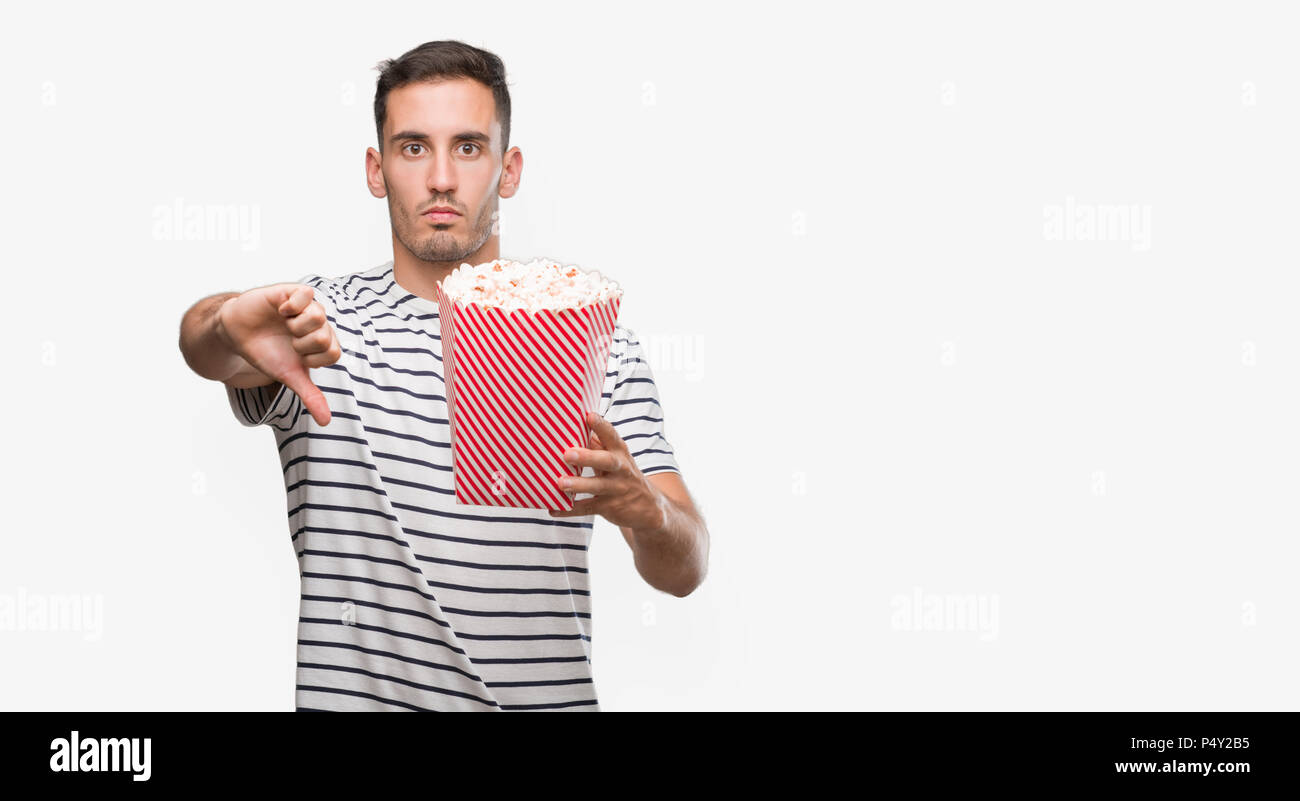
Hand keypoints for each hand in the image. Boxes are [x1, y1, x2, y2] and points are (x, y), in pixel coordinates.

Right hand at [216, 284, 340, 425]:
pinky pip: (306, 294)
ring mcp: (307, 307)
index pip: (334, 353)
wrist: (237, 333)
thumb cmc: (266, 352)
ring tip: (284, 325)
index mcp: (322, 343)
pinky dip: (291, 306)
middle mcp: (319, 324)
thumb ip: (309, 395)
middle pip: (325, 336)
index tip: (296, 356)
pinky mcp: (292, 292)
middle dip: (300, 344)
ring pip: (318, 316)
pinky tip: (281, 311)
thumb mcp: (288, 375)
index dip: (312, 358)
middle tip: (287, 339)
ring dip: (295, 326)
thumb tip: (326, 422)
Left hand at [549, 412, 667, 532]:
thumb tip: (575, 425)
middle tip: (567, 454)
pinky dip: (571, 510)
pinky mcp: (610, 507)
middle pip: (607, 461)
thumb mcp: (616, 457)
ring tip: (561, 483)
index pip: (611, 436)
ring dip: (579, 484)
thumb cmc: (624, 475)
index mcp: (620, 452)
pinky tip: (554, 510)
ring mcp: (617, 489)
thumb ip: (597, 443)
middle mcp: (621, 469)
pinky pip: (589, 508)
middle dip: (587, 457)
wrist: (649, 507)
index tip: (589, 416)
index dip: (601, 426)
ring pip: (598, 486)